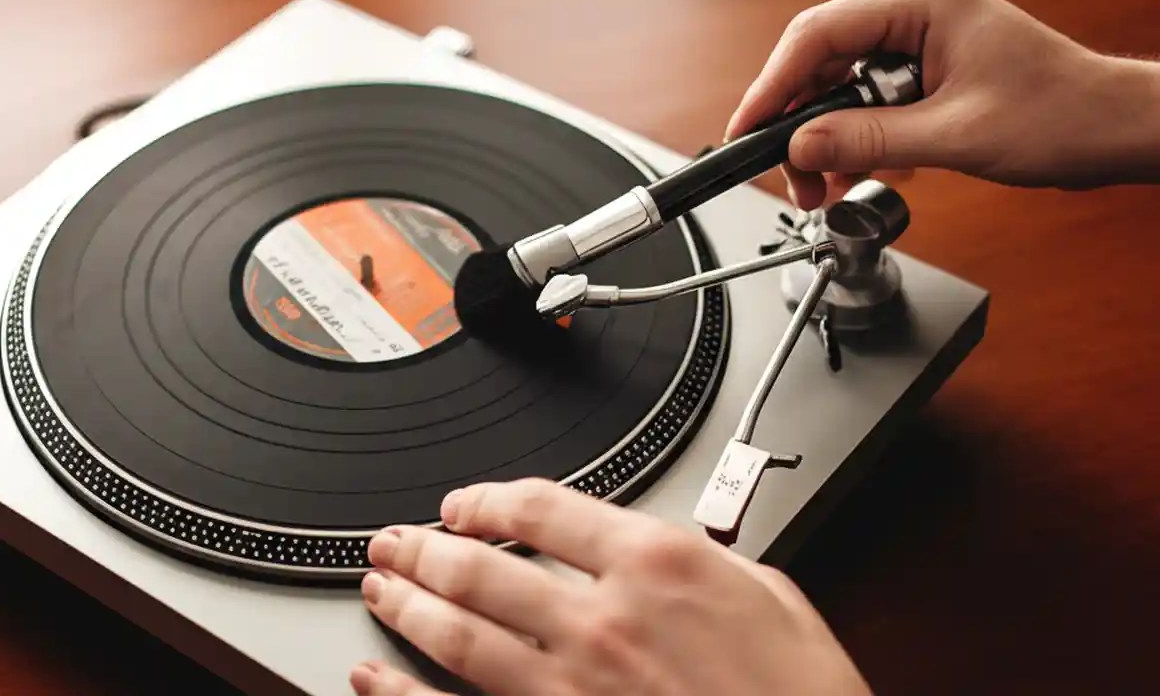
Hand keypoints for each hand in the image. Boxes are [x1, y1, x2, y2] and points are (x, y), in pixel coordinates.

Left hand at [350, 478, 869, 694]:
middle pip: (480, 567)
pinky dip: (404, 694)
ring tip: (378, 585)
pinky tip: (374, 677)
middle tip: (394, 541)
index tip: (464, 505)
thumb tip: (649, 545)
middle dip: (424, 548)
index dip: (485, 500)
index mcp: (657, 563)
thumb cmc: (802, 694)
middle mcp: (603, 619)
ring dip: (407, 604)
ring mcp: (574, 686)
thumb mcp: (770, 594)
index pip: (539, 509)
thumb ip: (698, 556)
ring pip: (458, 634)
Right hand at [726, 0, 1159, 208]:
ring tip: (825, 185)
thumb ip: (867, 139)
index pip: (816, 36)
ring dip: (825, 139)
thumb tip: (800, 146)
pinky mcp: (921, 73)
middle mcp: (914, 12)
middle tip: (791, 175)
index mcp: (922, 1)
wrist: (1108, 130)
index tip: (748, 129)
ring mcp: (916, 42)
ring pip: (838, 87)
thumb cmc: (1060, 114)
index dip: (772, 86)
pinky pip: (865, 102)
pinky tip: (858, 170)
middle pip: (819, 62)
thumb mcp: (953, 135)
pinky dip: (854, 140)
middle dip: (798, 123)